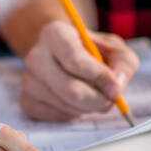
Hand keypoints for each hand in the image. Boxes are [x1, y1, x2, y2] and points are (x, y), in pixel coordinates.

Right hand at [19, 21, 138, 120]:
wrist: (63, 57)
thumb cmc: (91, 52)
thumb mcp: (114, 49)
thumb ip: (123, 64)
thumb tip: (116, 85)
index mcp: (55, 33)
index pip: (75, 60)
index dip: (99, 78)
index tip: (116, 88)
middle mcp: (36, 55)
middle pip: (70, 90)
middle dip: (97, 100)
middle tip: (110, 100)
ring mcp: (28, 80)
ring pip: (66, 107)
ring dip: (88, 108)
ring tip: (91, 95)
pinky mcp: (26, 101)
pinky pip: (57, 117)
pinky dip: (74, 114)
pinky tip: (75, 102)